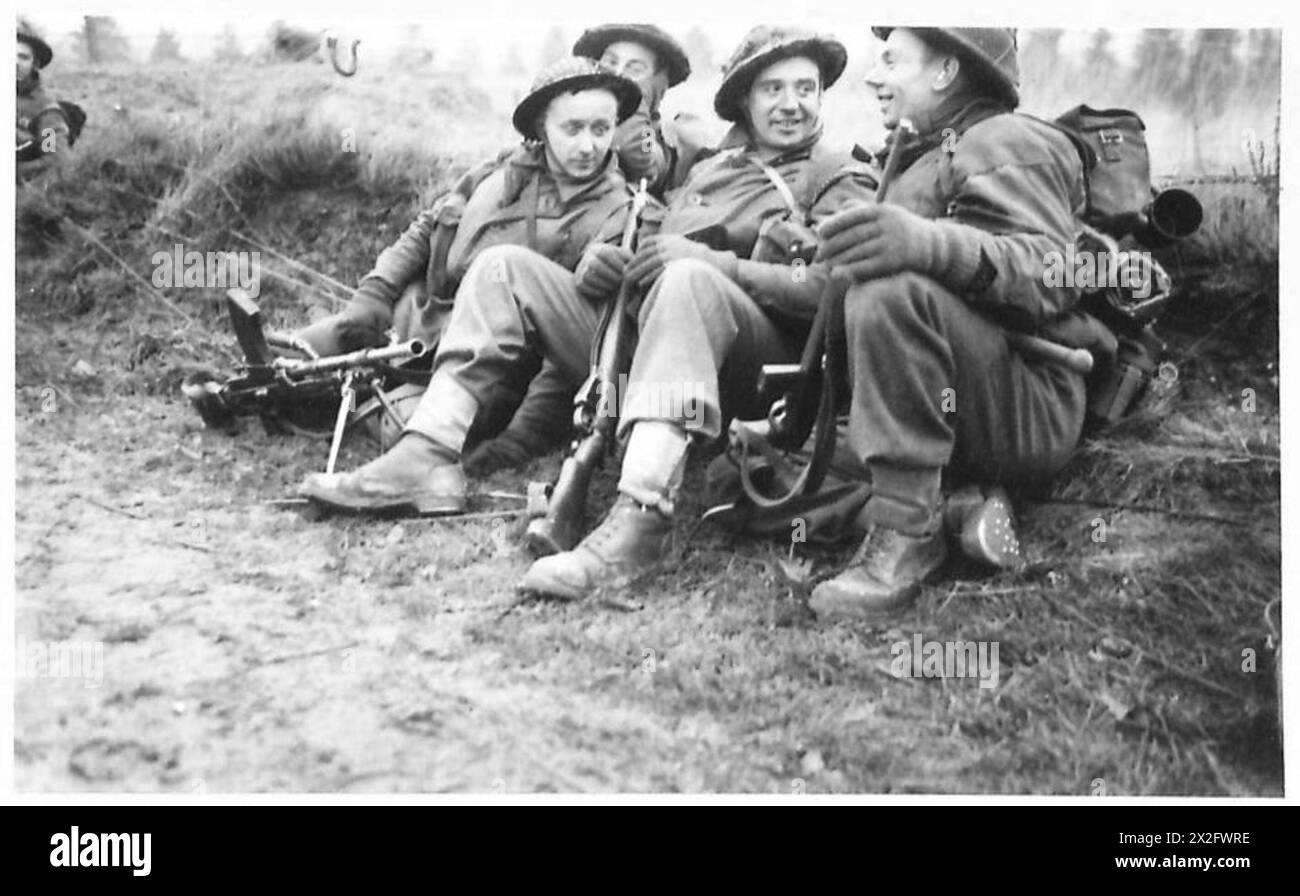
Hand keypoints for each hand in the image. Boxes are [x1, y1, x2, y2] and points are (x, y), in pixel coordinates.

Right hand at [574, 242, 631, 301]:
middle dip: (610, 275)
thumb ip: (629, 259)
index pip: (606, 254)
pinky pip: (584, 287)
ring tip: (614, 286)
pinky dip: (596, 291)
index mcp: (598, 249)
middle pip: (595, 265)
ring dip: (603, 284)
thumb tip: (635, 267)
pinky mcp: (578, 282)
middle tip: (620, 281)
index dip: (617, 264)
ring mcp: (581, 270)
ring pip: (588, 276)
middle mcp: (587, 258)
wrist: (596, 264)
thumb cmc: (615, 261)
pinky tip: (606, 291)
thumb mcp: (623, 256)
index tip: (626, 272)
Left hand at [625, 234, 733, 289]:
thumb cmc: (695, 258)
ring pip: (647, 265)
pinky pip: (655, 273)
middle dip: (633, 264)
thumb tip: (649, 250)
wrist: (713, 264)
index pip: (647, 244)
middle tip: (625, 272)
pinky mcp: (672, 268)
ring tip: (629, 280)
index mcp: (668, 239)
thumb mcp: (680, 244)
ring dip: (636, 272)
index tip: (632, 261)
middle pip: (644, 255)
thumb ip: (666, 246)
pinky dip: (646, 279)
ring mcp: (670, 256)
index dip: (637, 253)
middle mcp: (668, 246)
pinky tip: (641, 284)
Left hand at [816, 202, 937, 281]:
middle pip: (851, 236)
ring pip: (856, 252)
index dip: (833, 225)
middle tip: (818, 255)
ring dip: (837, 260)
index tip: (820, 233)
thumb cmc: (901, 230)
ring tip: (826, 265)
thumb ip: (859, 214)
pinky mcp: (894, 261)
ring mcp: (891, 243)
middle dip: (831, 246)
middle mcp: (887, 225)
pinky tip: (837, 275)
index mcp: (882, 211)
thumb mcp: (885, 215)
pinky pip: (866, 267)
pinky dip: (849, 271)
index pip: (852, 216)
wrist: (935, 246)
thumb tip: (829, 220)